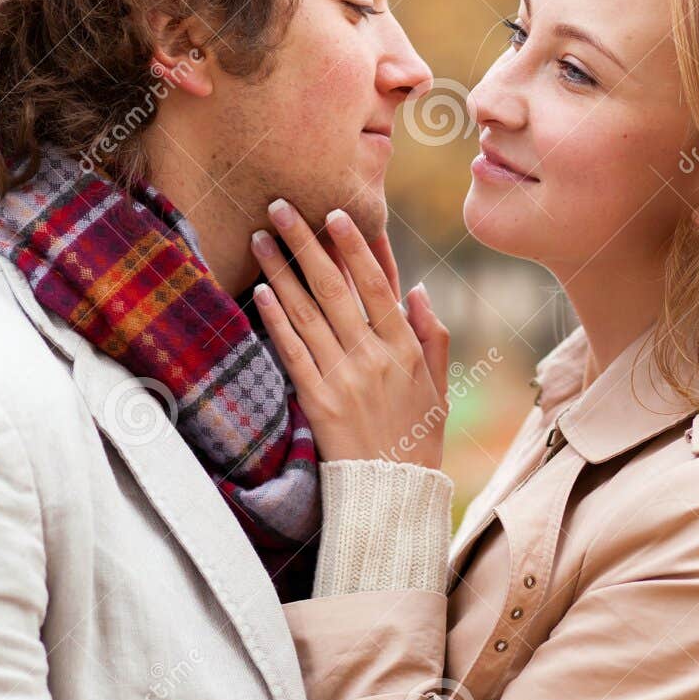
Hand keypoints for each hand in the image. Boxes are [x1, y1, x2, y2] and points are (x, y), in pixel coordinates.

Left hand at [250, 199, 450, 468]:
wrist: (393, 493)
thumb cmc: (419, 437)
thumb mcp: (438, 384)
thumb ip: (431, 334)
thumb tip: (416, 287)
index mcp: (405, 348)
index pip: (377, 284)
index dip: (356, 246)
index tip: (335, 212)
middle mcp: (374, 356)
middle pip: (335, 287)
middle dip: (306, 242)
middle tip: (281, 206)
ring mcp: (343, 377)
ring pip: (307, 312)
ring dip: (280, 270)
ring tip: (260, 237)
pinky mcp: (317, 400)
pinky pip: (292, 351)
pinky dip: (275, 319)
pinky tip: (260, 291)